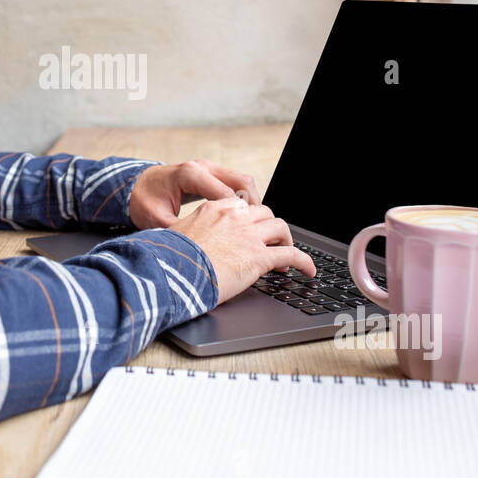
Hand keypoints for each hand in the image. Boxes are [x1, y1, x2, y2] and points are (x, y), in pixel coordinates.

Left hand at [127, 159, 261, 229]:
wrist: (134, 186)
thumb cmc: (144, 202)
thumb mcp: (156, 220)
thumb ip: (177, 231)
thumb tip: (193, 252)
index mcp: (190, 175)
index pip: (226, 193)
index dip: (240, 215)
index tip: (247, 236)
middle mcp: (203, 167)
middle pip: (242, 182)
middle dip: (254, 207)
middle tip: (257, 231)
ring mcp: (209, 169)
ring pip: (243, 181)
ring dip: (252, 203)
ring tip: (254, 227)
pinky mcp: (211, 174)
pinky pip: (235, 184)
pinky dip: (243, 200)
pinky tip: (243, 219)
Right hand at [169, 197, 316, 304]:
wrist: (170, 271)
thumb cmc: (167, 258)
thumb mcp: (174, 235)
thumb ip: (187, 233)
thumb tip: (180, 244)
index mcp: (213, 208)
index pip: (241, 206)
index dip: (250, 218)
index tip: (250, 229)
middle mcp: (234, 217)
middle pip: (264, 214)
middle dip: (269, 228)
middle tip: (270, 243)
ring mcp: (249, 235)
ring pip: (281, 228)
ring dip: (286, 241)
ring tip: (288, 255)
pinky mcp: (260, 257)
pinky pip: (292, 255)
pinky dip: (305, 262)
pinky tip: (309, 271)